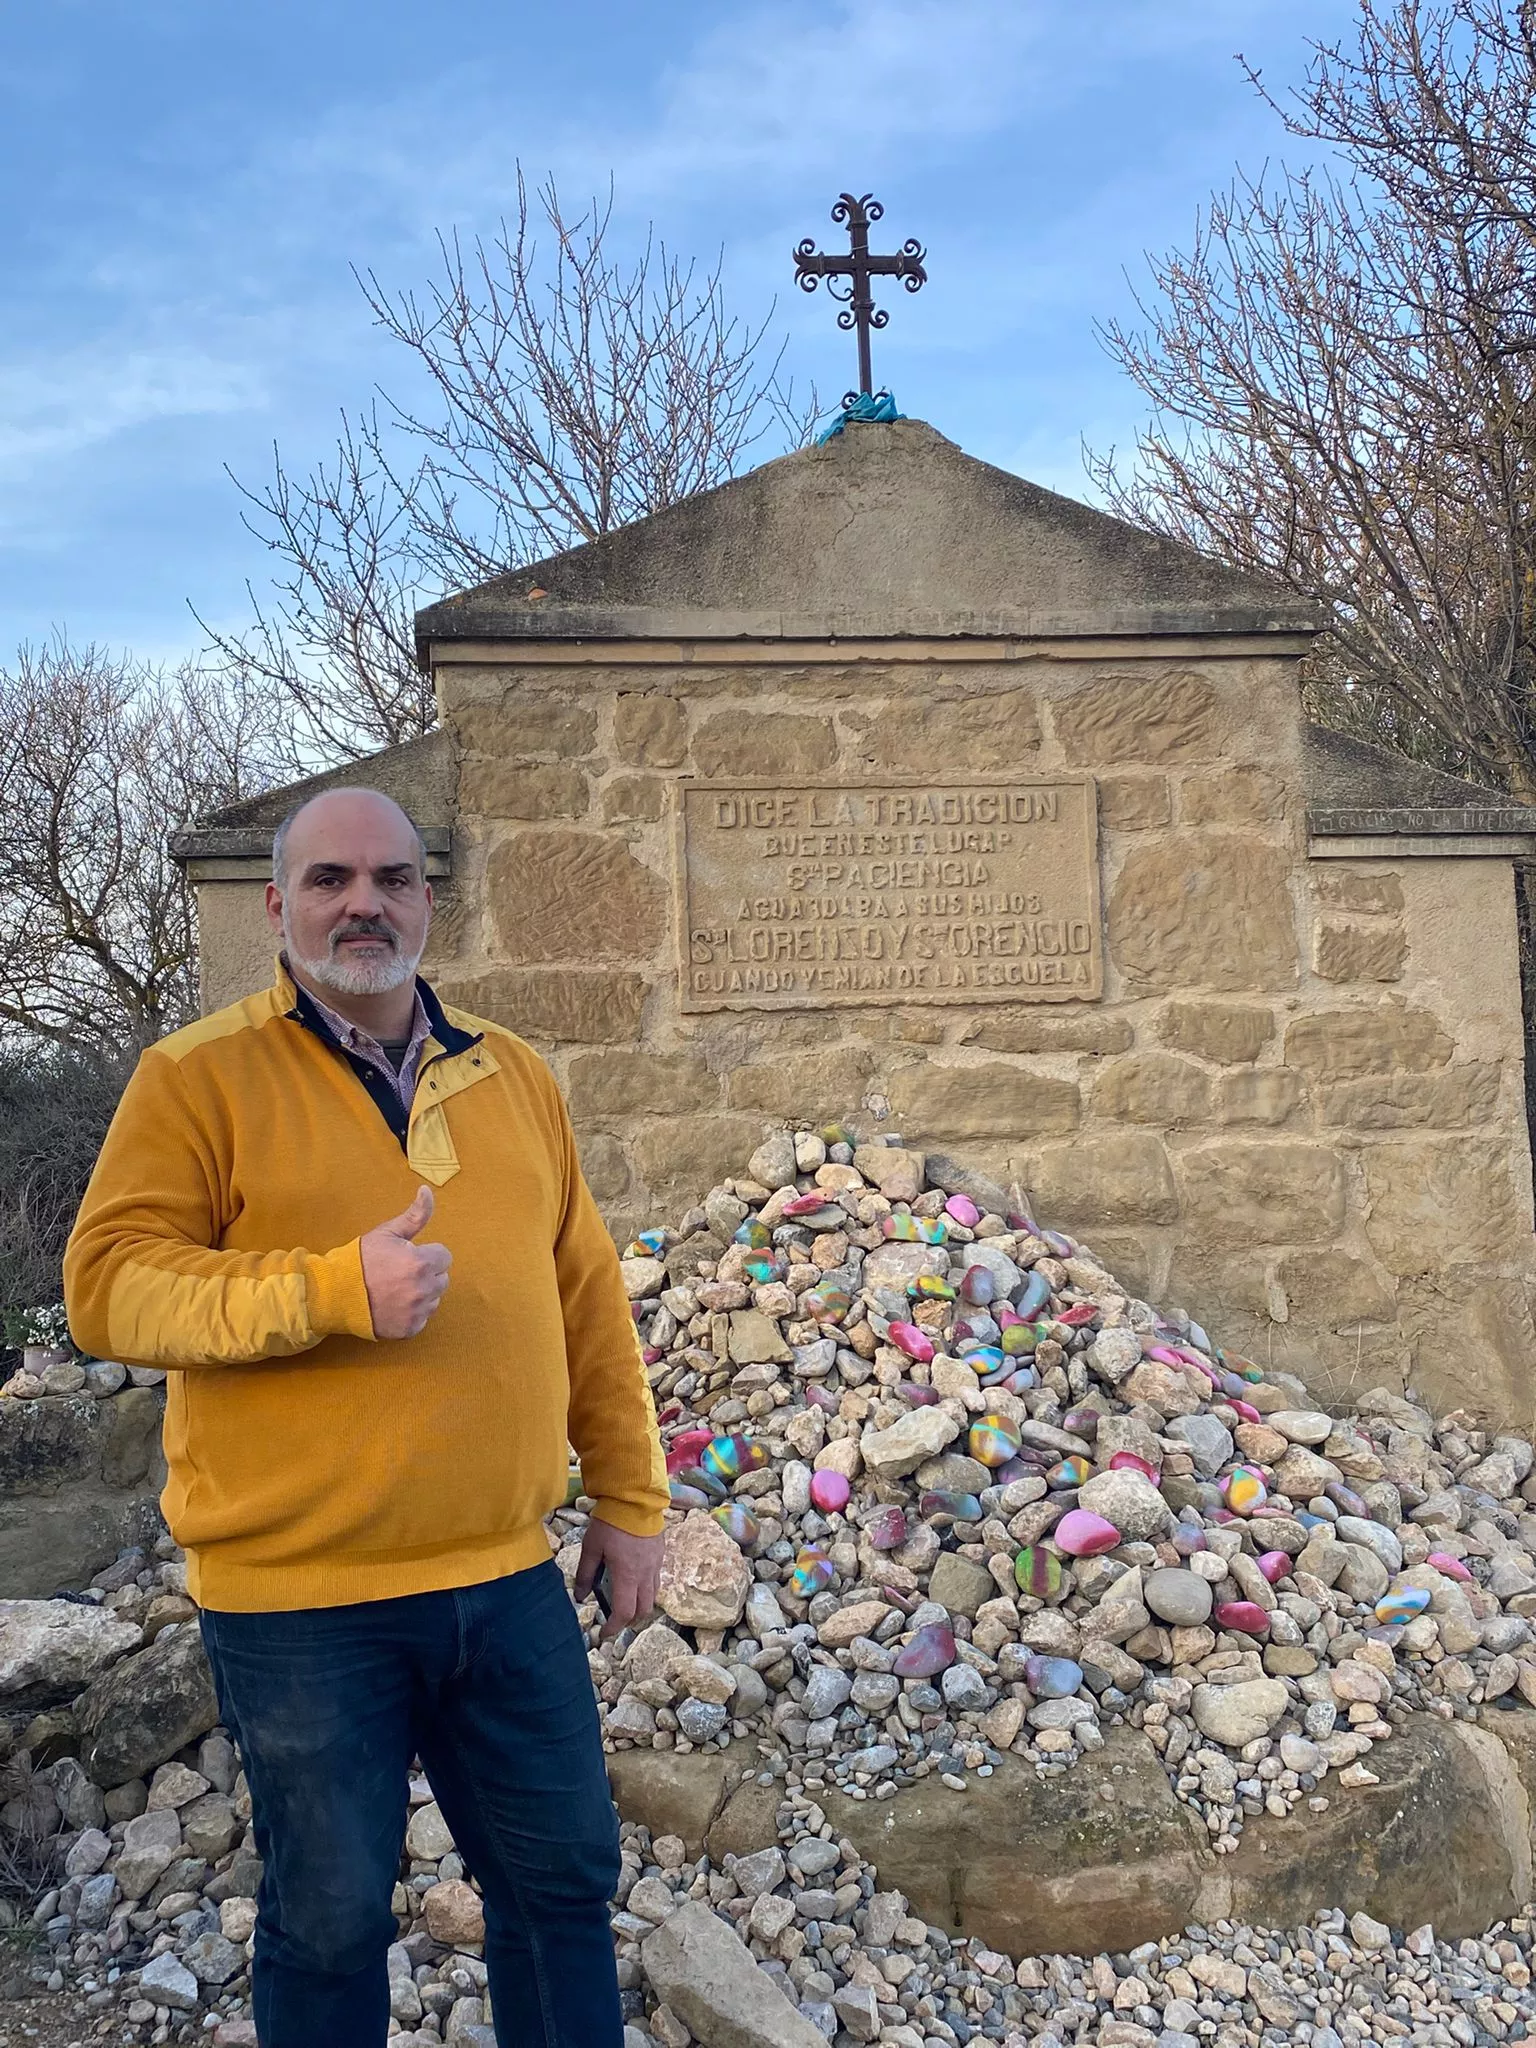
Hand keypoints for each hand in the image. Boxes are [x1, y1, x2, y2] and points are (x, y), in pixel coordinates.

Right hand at [359, 1186, 451, 1338]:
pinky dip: (412, 1314)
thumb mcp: (387, 1232)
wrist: (335, 1293)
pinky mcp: (410, 1329)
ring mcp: (417, 1311)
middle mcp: (424, 1288)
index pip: (444, 1256)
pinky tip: (393, 1305)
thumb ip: (415, 1215)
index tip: (408, 1257)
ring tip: (395, 1289)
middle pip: (442, 1278)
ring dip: (421, 1294)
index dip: (426, 1254)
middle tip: (400, 1273)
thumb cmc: (361, 1260)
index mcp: (421, 1262)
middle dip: (426, 1273)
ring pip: (434, 1299)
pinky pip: (422, 1318)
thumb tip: (427, 1190)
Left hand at [575, 1519, 663, 1639]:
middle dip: (629, 1621)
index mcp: (627, 1575)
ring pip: (653, 1597)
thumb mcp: (591, 1547)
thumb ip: (586, 1574)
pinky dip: (646, 1589)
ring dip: (640, 1606)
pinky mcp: (660, 1554)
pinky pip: (656, 1580)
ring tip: (625, 1602)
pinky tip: (634, 1581)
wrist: (635, 1497)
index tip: (604, 1632)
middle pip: (643, 1610)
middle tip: (614, 1620)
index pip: (624, 1612)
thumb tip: (581, 1596)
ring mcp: (655, 1564)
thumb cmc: (610, 1522)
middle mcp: (645, 1574)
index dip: (614, 1627)